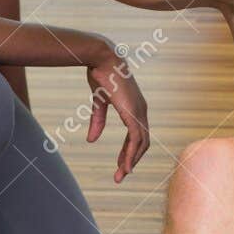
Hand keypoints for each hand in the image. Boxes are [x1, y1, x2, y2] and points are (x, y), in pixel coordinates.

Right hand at [85, 49, 149, 181]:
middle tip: (120, 175)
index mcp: (135, 108)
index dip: (129, 151)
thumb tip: (92, 140)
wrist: (103, 59)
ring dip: (131, 161)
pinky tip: (126, 165)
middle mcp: (141, 111)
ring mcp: (139, 112)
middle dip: (131, 160)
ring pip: (141, 144)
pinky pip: (136, 139)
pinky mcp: (133, 113)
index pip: (137, 135)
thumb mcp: (99, 102)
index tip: (121, 165)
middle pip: (142, 143)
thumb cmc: (101, 75)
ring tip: (121, 175)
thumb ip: (98, 121)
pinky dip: (131, 154)